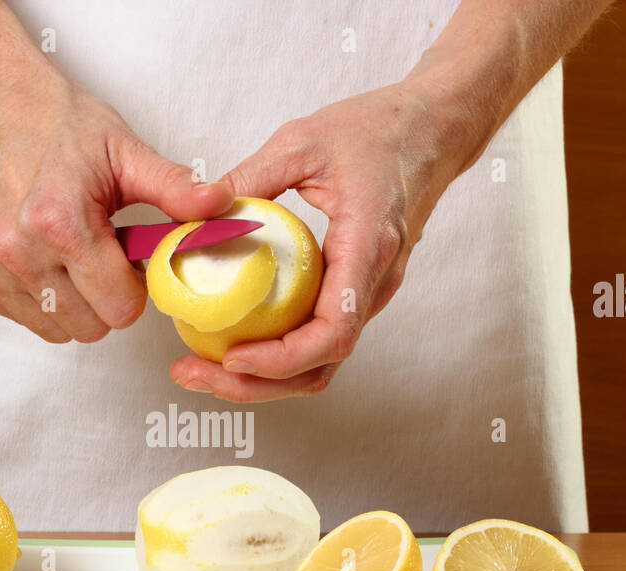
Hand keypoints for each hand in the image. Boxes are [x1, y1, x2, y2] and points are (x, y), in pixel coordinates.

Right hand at [0, 31, 231, 341]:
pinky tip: (39, 254)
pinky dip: (37, 296)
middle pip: (89, 328)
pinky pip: (19, 315)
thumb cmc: (53, 121)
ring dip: (70, 302)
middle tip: (100, 254)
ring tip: (69, 252)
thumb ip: (174, 188)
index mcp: (60, 224)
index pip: (120, 309)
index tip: (128, 257)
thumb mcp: (123, 149)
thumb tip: (221, 206)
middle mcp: (16, 252)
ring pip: (53, 329)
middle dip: (104, 299)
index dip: (134, 287)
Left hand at [171, 80, 474, 399]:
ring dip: (261, 379)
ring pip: (318, 363)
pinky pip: (316, 340)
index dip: (282, 359)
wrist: (432, 130)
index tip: (234, 357)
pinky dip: (274, 355)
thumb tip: (196, 211)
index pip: (333, 331)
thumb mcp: (304, 141)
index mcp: (367, 249)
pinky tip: (230, 342)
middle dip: (255, 384)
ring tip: (201, 370)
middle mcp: (373, 284)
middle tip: (193, 375)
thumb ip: (249, 176)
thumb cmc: (379, 132)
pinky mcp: (354, 292)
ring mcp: (367, 294)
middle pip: (320, 365)